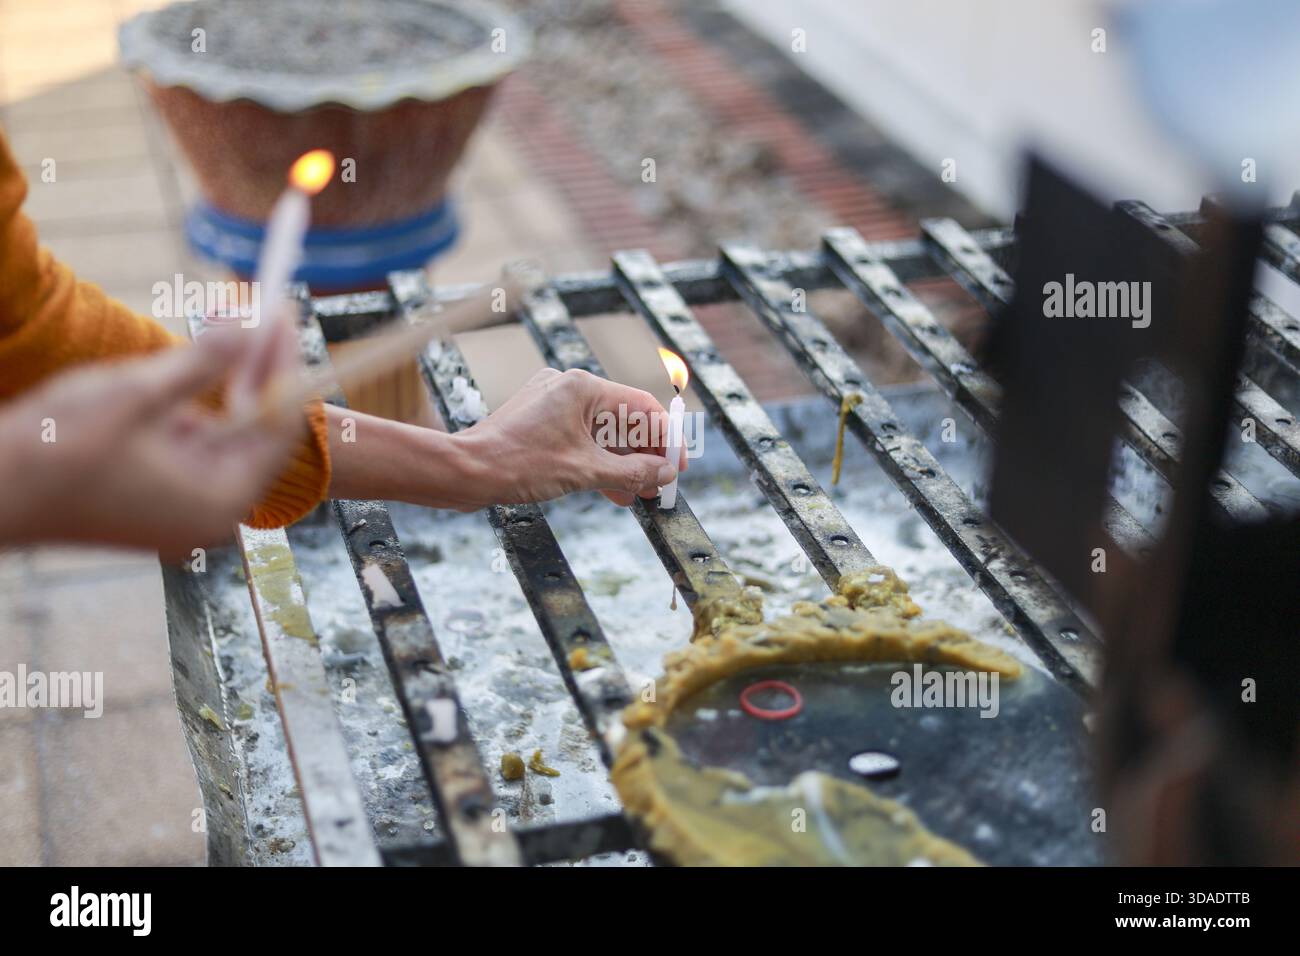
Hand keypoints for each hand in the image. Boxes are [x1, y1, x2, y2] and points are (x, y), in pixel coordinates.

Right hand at [0, 331, 302, 559]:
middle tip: (263, 310)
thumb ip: (201, 363)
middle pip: (255, 429)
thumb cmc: (55, 450)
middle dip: (257, 367)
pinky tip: (195, 361)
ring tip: (231, 322)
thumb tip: (250, 327)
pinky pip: (191, 445)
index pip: (277, 426)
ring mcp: (184, 510)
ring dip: (225, 380)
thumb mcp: (135, 394)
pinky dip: (194, 404)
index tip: (285, 315)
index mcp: (220, 500)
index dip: (283, 365)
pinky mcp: (157, 499)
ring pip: (222, 432)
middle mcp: (212, 513)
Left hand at [455, 368, 683, 507]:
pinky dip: (599, 463)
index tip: (678, 468)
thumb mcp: (584, 471)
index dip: (666, 439)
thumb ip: (632, 472)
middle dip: (645, 455)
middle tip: (662, 485)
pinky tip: (614, 490)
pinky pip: (582, 440)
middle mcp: (568, 388)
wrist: (464, 472)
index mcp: (582, 387)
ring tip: (642, 494)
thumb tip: (665, 474)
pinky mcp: (541, 423)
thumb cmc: (517, 464)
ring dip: (623, 464)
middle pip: (624, 420)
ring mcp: (553, 405)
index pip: (642, 408)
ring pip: (603, 434)